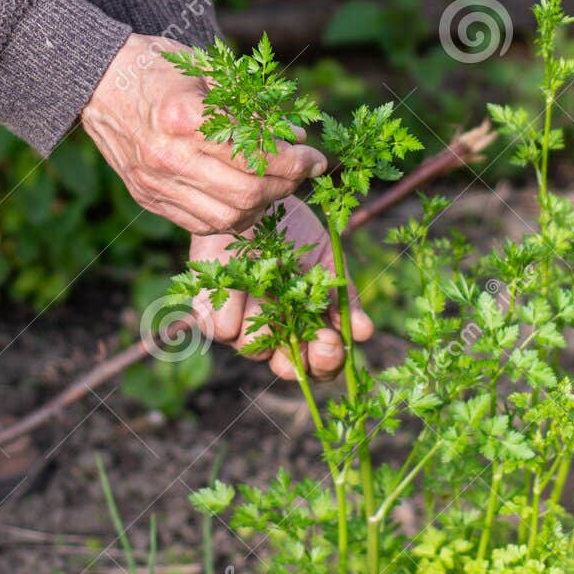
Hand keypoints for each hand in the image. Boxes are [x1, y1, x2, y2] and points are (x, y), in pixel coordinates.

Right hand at [83, 35, 324, 236]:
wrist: (96, 82)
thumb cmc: (156, 67)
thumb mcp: (206, 69)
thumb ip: (250, 104)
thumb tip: (293, 135)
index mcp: (184, 116)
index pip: (255, 152)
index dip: (294, 161)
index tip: (316, 158)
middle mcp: (168, 156)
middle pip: (247, 192)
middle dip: (286, 185)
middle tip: (302, 172)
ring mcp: (155, 183)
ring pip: (227, 218)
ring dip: (262, 207)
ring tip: (276, 186)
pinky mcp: (147, 198)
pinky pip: (199, 224)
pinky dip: (232, 218)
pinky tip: (246, 199)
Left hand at [190, 196, 373, 381]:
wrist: (252, 204)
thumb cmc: (292, 233)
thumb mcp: (325, 262)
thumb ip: (343, 298)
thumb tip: (365, 332)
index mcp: (305, 326)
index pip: (320, 365)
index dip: (326, 361)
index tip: (330, 339)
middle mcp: (273, 334)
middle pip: (285, 368)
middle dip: (295, 355)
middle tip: (298, 324)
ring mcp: (240, 329)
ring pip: (250, 349)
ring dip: (261, 310)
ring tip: (267, 271)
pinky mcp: (209, 316)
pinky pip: (221, 328)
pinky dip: (232, 301)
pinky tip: (237, 276)